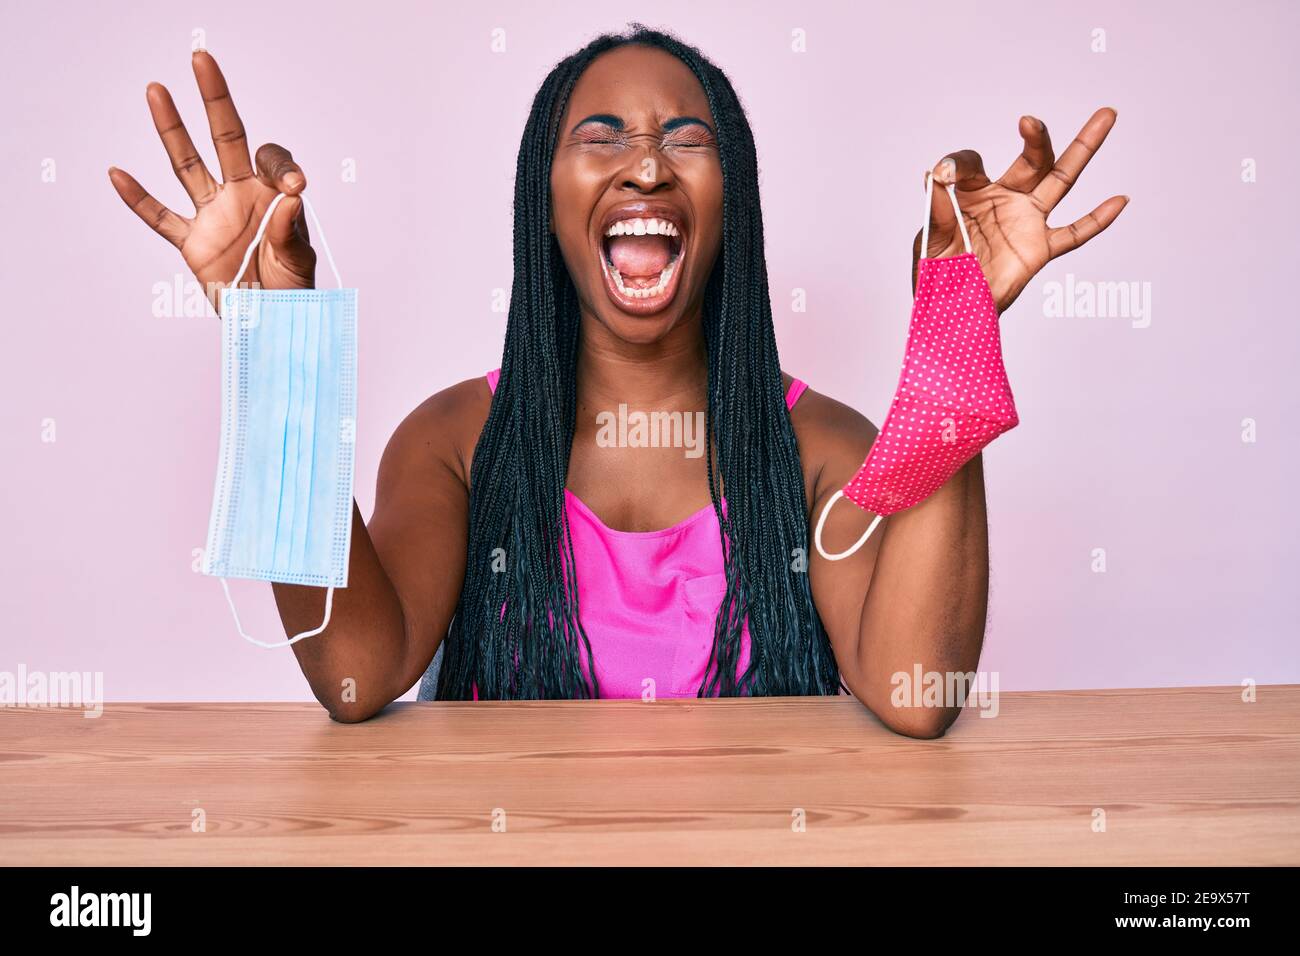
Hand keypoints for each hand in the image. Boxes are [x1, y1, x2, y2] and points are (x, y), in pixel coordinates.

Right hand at [109, 51, 315, 309]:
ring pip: (187, 165)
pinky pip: (161, 217)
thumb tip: (290, 199)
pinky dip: (139, 200)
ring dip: (172, 129)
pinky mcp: (193, 244)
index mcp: (274, 198)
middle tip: (202, 61)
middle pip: (225, 138)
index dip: (281, 167)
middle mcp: (241, 197)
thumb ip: (294, 233)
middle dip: (215, 101)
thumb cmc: (296, 295)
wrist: (275, 328)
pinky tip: (118, 174)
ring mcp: (213, 217)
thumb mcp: (302, 265)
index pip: (272, 161)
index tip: (293, 189)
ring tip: (156, 90)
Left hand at [913, 107, 1127, 312]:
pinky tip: (1119, 200)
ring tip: (1106, 115)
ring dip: (1083, 148)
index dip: (958, 165)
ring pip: (1061, 180)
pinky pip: (1074, 233)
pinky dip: (1097, 220)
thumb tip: (934, 175)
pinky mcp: (1039, 249)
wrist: (951, 310)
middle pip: (1030, 160)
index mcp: (971, 194)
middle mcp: (1004, 199)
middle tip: (1030, 121)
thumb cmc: (937, 275)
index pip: (971, 165)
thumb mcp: (929, 243)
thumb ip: (938, 211)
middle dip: (1036, 138)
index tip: (945, 173)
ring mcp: (1026, 221)